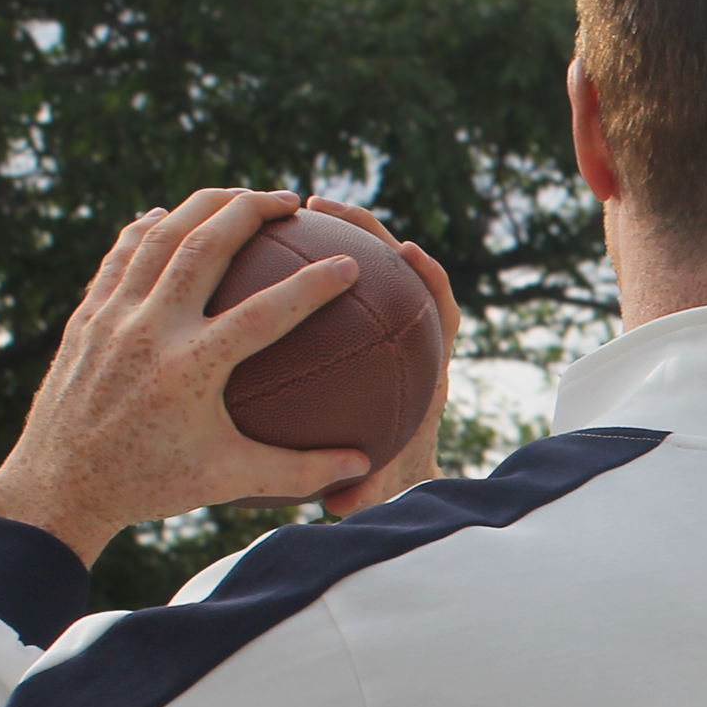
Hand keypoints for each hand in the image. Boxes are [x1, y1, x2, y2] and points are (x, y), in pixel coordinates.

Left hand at [0, 189, 377, 563]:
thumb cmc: (153, 486)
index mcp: (192, 370)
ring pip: (162, 236)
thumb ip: (299, 471)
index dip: (312, 285)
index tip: (347, 263)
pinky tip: (171, 216)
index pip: (266, 312)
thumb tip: (360, 463)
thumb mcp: (229, 481)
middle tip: (289, 201)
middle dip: (252, 209)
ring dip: (205, 205)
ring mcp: (115, 316)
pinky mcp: (89, 314)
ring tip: (240, 196)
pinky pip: (124, 253)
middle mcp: (151, 331)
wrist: (61, 485)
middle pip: (206, 245)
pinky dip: (151, 227)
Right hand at [300, 195, 461, 518]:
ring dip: (335, 233)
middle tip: (327, 207)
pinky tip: (264, 252)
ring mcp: (377, 331)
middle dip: (369, 232)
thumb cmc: (382, 482)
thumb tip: (346, 499)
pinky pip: (332, 288)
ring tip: (292, 211)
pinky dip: (306, 265)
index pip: (441, 310)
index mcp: (425, 369)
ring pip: (364, 266)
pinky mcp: (351, 329)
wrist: (379, 481)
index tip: (410, 253)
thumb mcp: (371, 487)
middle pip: (399, 268)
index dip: (433, 278)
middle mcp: (404, 342)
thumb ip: (363, 489)